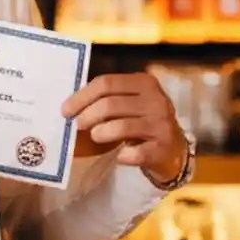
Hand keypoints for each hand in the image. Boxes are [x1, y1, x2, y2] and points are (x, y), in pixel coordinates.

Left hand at [62, 73, 186, 184]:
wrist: (173, 149)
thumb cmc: (143, 121)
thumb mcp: (130, 102)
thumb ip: (107, 98)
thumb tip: (71, 105)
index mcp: (144, 83)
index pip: (106, 83)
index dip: (82, 97)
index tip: (66, 110)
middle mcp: (156, 100)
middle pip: (110, 104)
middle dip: (88, 115)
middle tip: (77, 125)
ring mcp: (161, 124)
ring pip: (121, 126)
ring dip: (101, 133)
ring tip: (96, 136)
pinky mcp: (162, 148)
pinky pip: (136, 153)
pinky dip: (123, 155)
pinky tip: (119, 156)